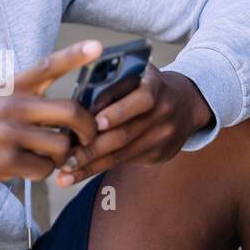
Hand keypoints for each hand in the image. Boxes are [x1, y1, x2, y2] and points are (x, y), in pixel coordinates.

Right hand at [0, 39, 103, 187]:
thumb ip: (27, 96)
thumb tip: (69, 107)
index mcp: (11, 87)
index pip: (47, 66)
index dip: (75, 55)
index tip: (98, 46)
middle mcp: (12, 106)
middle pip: (70, 111)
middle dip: (88, 128)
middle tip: (88, 138)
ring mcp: (9, 134)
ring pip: (61, 145)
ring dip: (62, 156)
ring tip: (50, 158)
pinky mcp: (6, 161)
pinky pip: (44, 169)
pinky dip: (43, 172)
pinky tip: (28, 169)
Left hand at [54, 66, 212, 185]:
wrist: (186, 104)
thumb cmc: (146, 85)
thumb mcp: (135, 75)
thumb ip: (112, 86)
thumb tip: (81, 107)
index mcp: (157, 87)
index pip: (141, 99)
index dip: (117, 112)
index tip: (94, 122)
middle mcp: (164, 113)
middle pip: (126, 134)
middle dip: (92, 149)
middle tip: (65, 159)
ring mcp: (163, 137)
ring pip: (121, 154)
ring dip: (90, 165)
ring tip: (64, 174)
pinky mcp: (158, 154)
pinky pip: (124, 162)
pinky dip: (97, 169)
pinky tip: (76, 175)